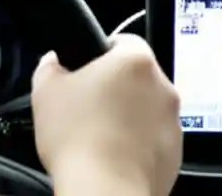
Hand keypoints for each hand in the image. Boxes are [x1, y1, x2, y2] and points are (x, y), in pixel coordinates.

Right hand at [31, 34, 181, 195]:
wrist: (104, 191)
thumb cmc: (77, 139)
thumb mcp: (45, 92)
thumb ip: (49, 67)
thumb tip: (52, 63)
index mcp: (135, 61)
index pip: (123, 40)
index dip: (101, 54)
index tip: (86, 70)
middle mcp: (163, 87)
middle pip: (138, 77)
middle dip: (116, 88)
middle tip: (88, 105)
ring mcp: (173, 122)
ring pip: (148, 109)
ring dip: (129, 116)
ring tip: (99, 136)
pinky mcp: (176, 153)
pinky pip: (155, 139)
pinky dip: (138, 144)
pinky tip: (113, 156)